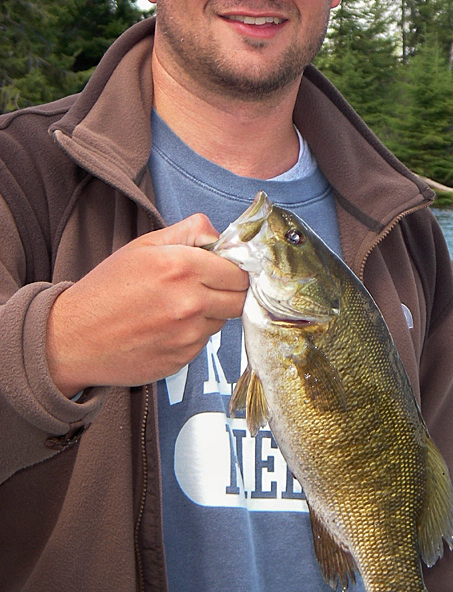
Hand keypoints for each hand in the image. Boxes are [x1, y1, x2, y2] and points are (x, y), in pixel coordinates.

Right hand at [46, 214, 248, 396]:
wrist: (74, 339)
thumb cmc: (106, 290)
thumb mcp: (142, 246)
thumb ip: (187, 232)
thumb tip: (218, 233)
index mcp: (181, 266)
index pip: (238, 271)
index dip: (233, 270)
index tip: (223, 270)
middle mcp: (190, 302)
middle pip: (239, 299)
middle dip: (228, 292)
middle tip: (204, 288)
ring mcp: (187, 335)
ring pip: (222, 321)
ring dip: (209, 314)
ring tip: (175, 308)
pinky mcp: (183, 359)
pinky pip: (203, 343)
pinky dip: (192, 335)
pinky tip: (166, 328)